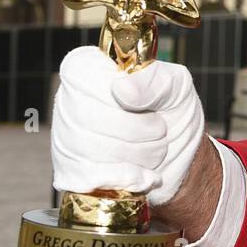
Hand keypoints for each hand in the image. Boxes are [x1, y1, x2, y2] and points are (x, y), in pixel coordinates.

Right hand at [51, 46, 204, 205]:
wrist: (181, 155)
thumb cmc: (173, 111)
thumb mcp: (175, 85)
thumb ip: (153, 80)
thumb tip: (123, 90)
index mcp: (86, 68)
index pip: (87, 80)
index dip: (124, 99)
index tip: (150, 107)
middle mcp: (67, 100)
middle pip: (90, 118)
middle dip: (138, 130)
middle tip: (160, 130)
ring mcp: (65, 137)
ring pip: (92, 149)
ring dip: (139, 154)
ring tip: (155, 149)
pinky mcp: (71, 172)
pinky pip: (93, 177)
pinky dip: (128, 178)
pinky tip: (145, 173)